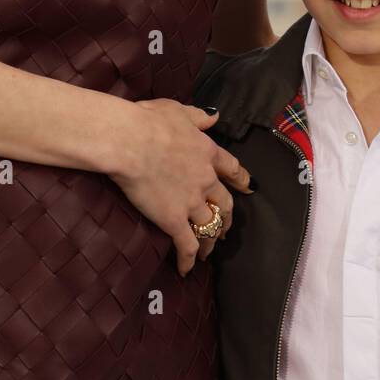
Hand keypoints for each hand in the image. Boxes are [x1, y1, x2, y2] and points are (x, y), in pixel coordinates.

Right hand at [108, 98, 253, 276]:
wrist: (131, 141)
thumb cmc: (150, 120)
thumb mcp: (178, 110)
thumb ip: (198, 117)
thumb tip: (215, 117)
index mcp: (207, 152)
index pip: (232, 168)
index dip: (240, 179)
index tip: (248, 187)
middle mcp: (204, 179)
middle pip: (224, 203)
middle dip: (227, 216)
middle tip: (226, 226)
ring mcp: (191, 202)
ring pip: (210, 226)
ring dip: (211, 240)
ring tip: (210, 250)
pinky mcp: (174, 221)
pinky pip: (187, 245)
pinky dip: (189, 259)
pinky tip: (186, 270)